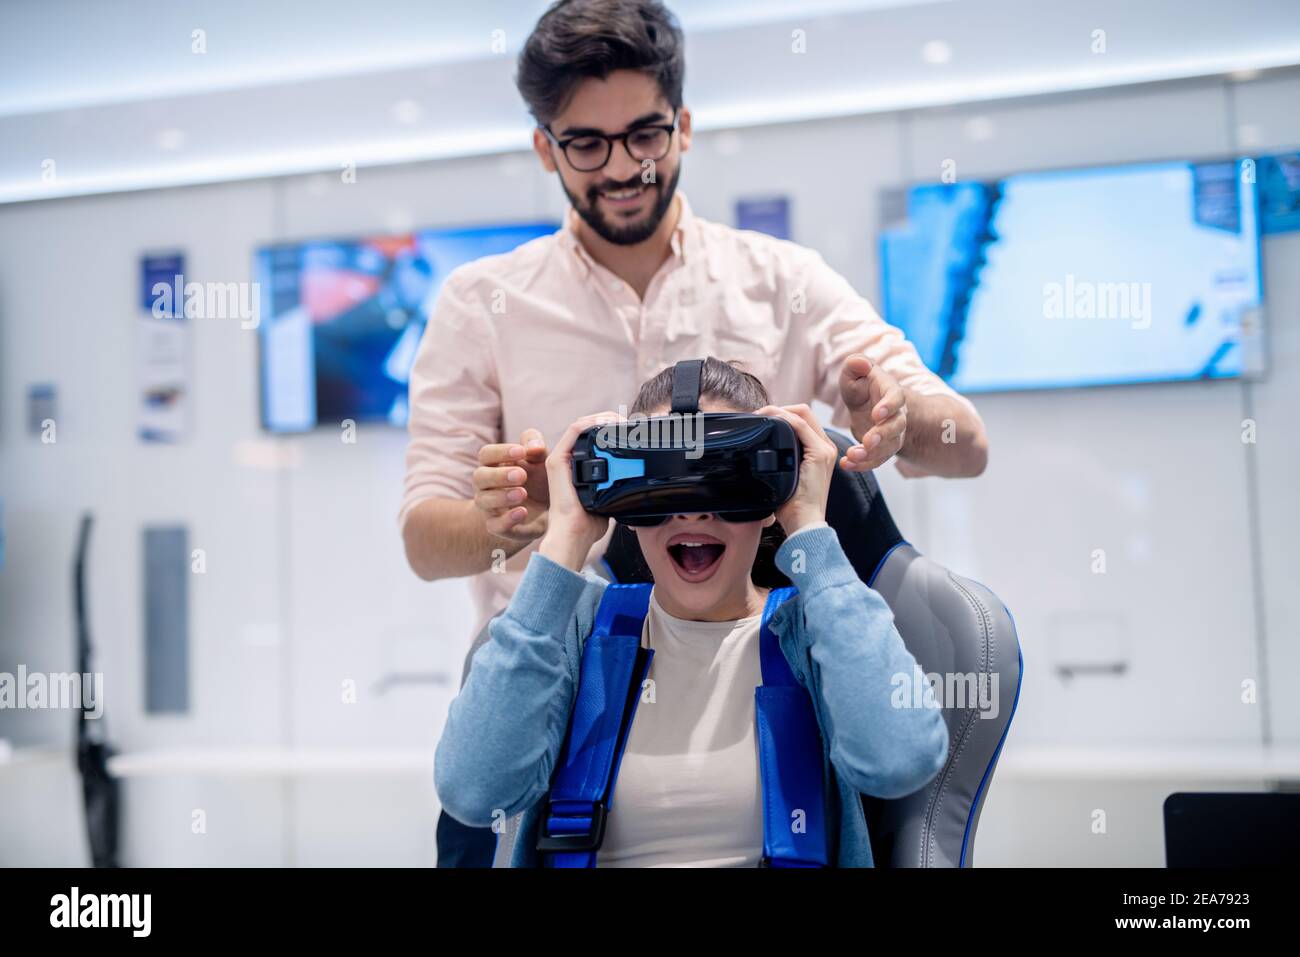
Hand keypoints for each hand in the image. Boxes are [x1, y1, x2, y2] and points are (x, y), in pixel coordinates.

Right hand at [473, 428, 550, 542]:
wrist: (543, 512)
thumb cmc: (537, 479)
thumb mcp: (541, 460)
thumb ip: (536, 448)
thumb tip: (535, 446)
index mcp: (493, 464)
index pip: (486, 454)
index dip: (501, 452)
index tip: (521, 451)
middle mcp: (485, 485)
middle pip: (480, 477)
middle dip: (499, 475)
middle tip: (521, 475)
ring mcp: (489, 507)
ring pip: (484, 501)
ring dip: (503, 496)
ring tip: (523, 494)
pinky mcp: (498, 526)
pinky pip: (495, 525)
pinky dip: (507, 519)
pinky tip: (522, 512)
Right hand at [537, 412, 620, 569]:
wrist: (574, 534)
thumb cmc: (588, 524)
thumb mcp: (609, 500)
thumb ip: (617, 487)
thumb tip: (636, 481)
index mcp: (578, 468)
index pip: (593, 438)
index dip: (610, 428)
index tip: (630, 429)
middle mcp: (568, 461)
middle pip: (588, 428)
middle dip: (609, 420)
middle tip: (628, 422)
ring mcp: (560, 459)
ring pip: (581, 426)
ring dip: (602, 417)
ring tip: (619, 420)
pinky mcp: (556, 461)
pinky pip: (573, 431)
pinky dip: (590, 422)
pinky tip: (606, 422)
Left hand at [754, 404, 838, 535]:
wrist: (805, 523)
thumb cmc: (792, 506)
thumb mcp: (784, 477)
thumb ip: (780, 461)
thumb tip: (758, 451)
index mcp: (819, 451)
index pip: (802, 419)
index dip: (781, 413)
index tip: (761, 419)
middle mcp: (826, 447)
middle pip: (803, 412)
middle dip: (779, 408)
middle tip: (758, 415)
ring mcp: (825, 449)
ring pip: (802, 414)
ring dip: (778, 410)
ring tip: (760, 416)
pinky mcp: (820, 454)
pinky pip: (801, 426)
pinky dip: (784, 418)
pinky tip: (769, 421)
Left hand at [840, 353, 907, 472]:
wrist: (868, 404)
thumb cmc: (862, 385)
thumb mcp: (855, 372)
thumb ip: (855, 364)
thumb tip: (860, 363)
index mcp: (891, 392)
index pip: (897, 398)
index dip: (889, 406)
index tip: (878, 414)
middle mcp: (897, 415)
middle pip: (896, 426)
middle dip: (883, 435)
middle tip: (869, 441)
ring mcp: (892, 434)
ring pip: (888, 447)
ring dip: (872, 454)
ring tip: (853, 456)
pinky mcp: (882, 449)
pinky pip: (876, 460)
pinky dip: (862, 464)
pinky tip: (847, 465)